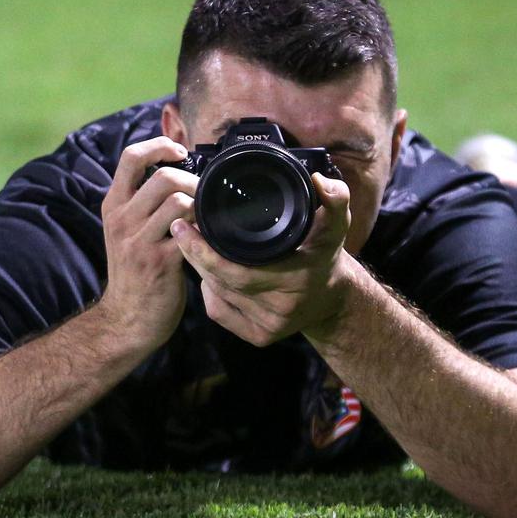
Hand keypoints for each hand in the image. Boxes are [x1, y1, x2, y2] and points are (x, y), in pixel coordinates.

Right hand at [98, 136, 198, 348]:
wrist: (125, 319)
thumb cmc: (133, 273)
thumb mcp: (124, 232)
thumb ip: (141, 204)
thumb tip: (175, 174)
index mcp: (113, 206)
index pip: (130, 157)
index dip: (159, 146)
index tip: (179, 152)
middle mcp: (122, 220)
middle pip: (162, 176)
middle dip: (191, 179)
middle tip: (202, 193)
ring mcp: (138, 241)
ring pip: (177, 201)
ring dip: (200, 204)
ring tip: (205, 215)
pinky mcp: (159, 263)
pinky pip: (189, 233)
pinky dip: (204, 230)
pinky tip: (209, 236)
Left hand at [170, 172, 353, 345]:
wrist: (331, 297)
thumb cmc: (325, 253)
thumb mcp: (335, 225)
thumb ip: (334, 199)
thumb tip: (318, 180)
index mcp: (297, 278)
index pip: (237, 268)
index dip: (205, 249)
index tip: (186, 223)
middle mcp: (282, 308)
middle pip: (221, 281)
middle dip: (195, 254)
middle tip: (180, 228)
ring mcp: (269, 326)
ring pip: (218, 294)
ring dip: (200, 269)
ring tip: (191, 244)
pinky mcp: (258, 337)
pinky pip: (219, 311)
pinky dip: (209, 290)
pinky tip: (209, 273)